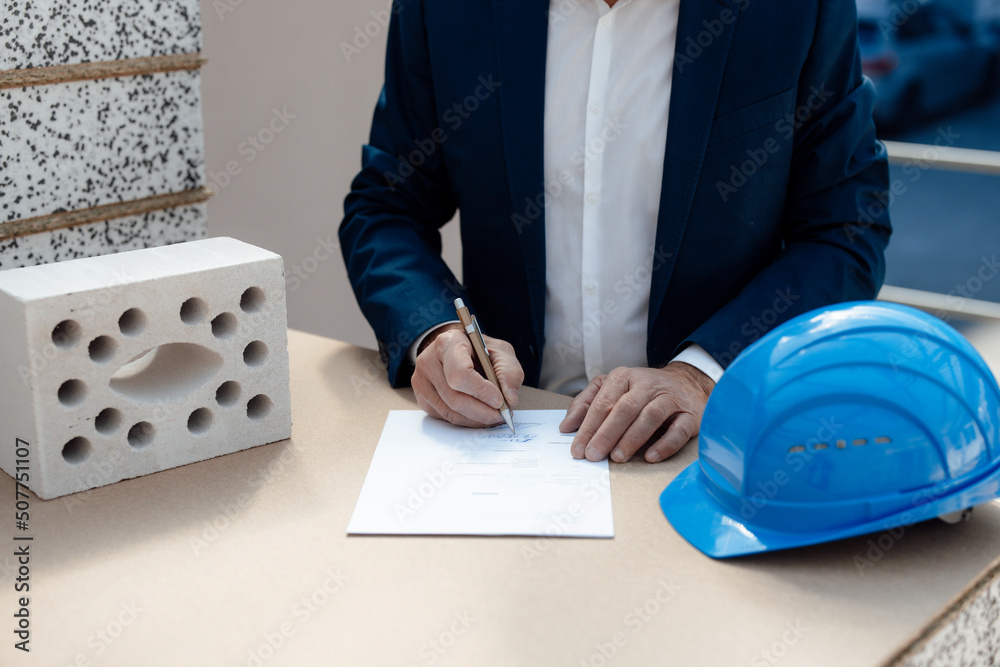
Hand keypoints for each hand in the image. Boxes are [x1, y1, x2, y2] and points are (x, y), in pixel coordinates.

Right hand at [412, 324, 523, 427]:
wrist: (457, 352)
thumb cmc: (479, 351)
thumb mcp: (501, 352)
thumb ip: (509, 372)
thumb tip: (509, 399)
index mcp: (448, 343)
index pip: (460, 373)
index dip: (481, 391)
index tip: (499, 400)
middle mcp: (428, 361)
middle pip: (454, 398)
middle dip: (482, 412)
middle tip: (501, 416)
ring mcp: (421, 381)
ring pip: (450, 412)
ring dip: (476, 419)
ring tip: (493, 417)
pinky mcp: (422, 398)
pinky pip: (445, 417)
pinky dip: (466, 421)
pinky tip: (479, 415)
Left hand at [559, 363, 714, 462]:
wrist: (687, 382)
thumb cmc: (641, 391)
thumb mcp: (611, 389)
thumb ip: (586, 404)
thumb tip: (565, 427)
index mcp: (624, 377)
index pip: (603, 403)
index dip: (588, 427)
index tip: (577, 449)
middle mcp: (647, 385)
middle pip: (625, 409)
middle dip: (606, 434)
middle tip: (593, 455)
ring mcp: (670, 399)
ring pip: (650, 417)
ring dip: (632, 438)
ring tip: (617, 457)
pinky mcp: (690, 415)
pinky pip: (678, 430)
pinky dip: (664, 445)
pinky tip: (650, 457)